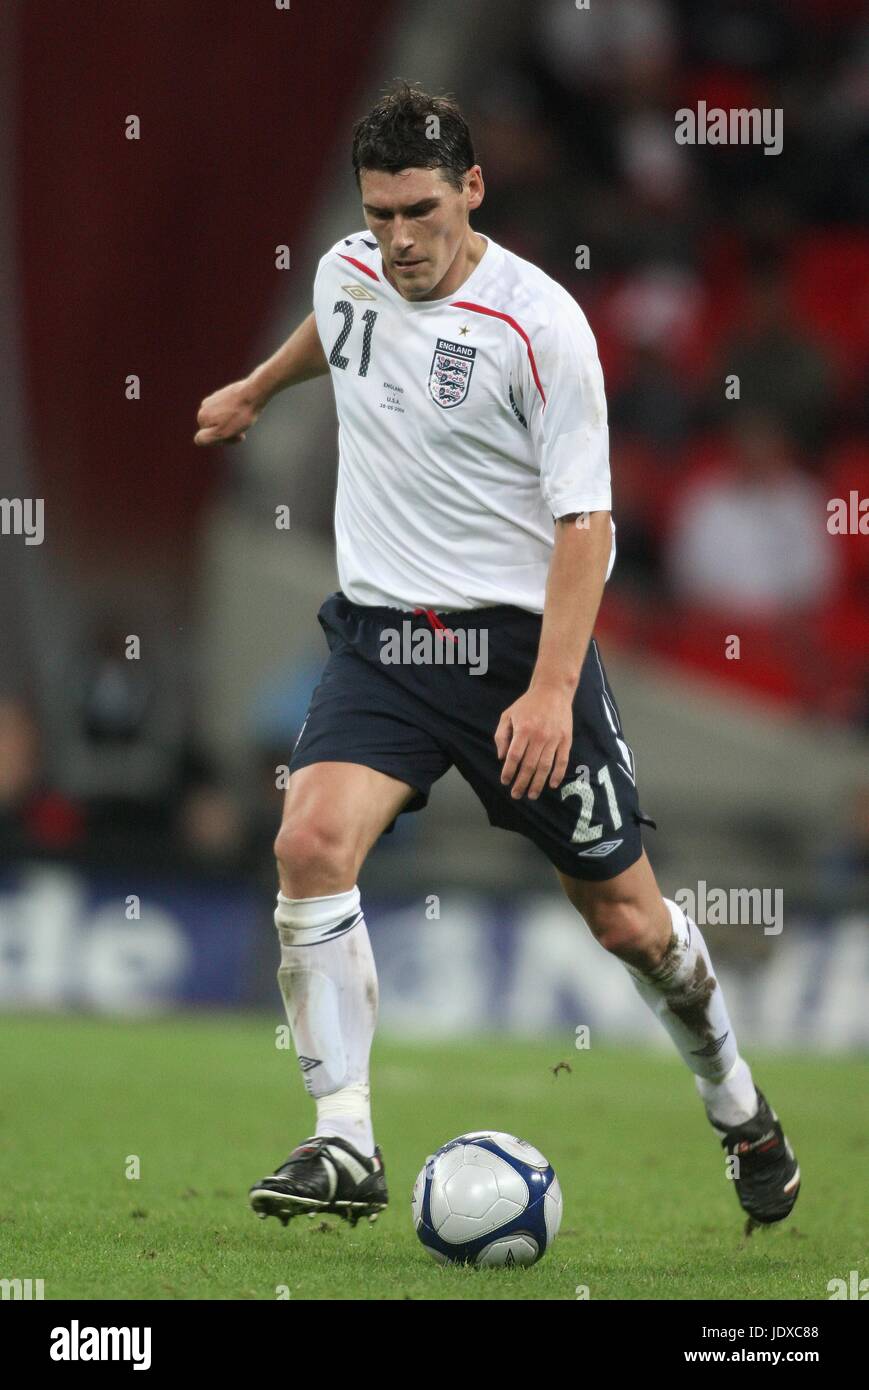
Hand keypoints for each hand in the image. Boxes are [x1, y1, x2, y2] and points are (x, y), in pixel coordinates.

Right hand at [194, 379, 259, 445]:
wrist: (254, 393)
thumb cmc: (240, 415)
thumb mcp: (222, 433)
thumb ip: (205, 439)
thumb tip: (197, 440)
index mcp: (202, 417)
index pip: (207, 438)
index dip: (223, 441)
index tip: (235, 436)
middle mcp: (204, 407)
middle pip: (214, 429)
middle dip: (228, 432)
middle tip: (242, 431)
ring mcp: (213, 399)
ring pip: (221, 420)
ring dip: (232, 424)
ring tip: (243, 420)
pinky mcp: (223, 394)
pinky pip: (227, 410)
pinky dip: (235, 414)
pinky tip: (244, 412)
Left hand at [494, 684, 573, 799]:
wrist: (553, 690)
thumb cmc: (527, 704)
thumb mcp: (508, 715)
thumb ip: (501, 736)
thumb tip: (501, 757)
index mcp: (523, 730)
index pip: (514, 756)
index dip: (509, 771)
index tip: (505, 781)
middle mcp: (539, 736)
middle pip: (529, 766)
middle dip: (521, 783)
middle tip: (516, 795)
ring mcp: (554, 739)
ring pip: (545, 767)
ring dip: (538, 784)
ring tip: (532, 795)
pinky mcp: (566, 740)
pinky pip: (562, 761)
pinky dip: (558, 774)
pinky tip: (552, 784)